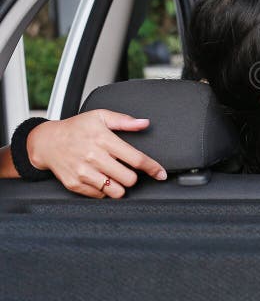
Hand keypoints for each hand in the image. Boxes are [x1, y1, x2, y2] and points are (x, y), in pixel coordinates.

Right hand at [28, 110, 166, 198]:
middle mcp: (94, 157)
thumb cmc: (76, 128)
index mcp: (103, 140)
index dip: (152, 168)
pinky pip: (99, 196)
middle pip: (128, 178)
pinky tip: (101, 179)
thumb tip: (144, 123)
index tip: (160, 173)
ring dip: (120, 186)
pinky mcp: (75, 184)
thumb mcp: (100, 116)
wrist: (46, 142)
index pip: (136, 159)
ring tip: (115, 177)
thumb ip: (124, 121)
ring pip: (115, 191)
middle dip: (133, 176)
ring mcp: (83, 173)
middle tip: (127, 170)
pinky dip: (104, 190)